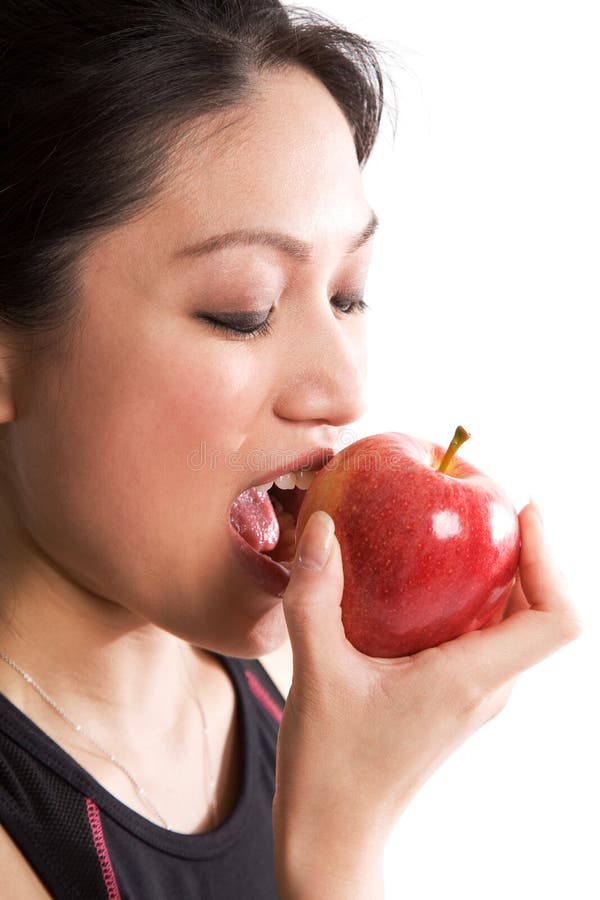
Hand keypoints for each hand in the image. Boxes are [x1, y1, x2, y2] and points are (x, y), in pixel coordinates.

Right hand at [272, 502, 581, 897]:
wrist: (334, 832)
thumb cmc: (330, 767)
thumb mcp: (316, 674)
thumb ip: (315, 597)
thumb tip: (323, 528)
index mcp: (469, 679)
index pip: (558, 619)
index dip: (553, 557)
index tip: (523, 510)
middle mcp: (487, 688)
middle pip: (542, 611)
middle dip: (528, 552)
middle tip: (485, 503)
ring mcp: (475, 697)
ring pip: (516, 625)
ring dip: (503, 575)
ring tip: (458, 530)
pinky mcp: (455, 700)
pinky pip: (485, 638)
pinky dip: (473, 599)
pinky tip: (423, 579)